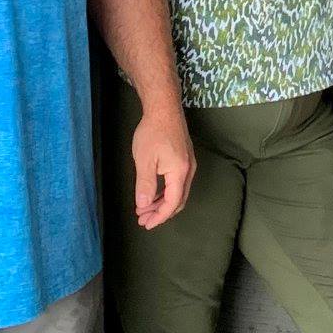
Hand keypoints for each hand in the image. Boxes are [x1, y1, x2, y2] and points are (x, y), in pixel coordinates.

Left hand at [131, 105, 195, 228]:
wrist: (164, 109)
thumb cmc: (153, 132)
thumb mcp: (144, 160)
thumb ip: (145, 185)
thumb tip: (144, 205)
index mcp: (180, 173)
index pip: (172, 203)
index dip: (160, 216)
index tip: (146, 224)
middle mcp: (189, 171)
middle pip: (178, 200)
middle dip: (161, 212)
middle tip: (144, 219)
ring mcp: (189, 164)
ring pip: (178, 192)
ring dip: (163, 202)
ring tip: (145, 208)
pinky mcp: (185, 159)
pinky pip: (178, 183)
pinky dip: (166, 192)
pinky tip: (154, 193)